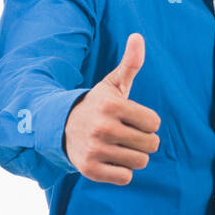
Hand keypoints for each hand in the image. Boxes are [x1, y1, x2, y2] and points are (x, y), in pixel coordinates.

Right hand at [63, 33, 160, 184]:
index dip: (147, 122)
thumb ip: (130, 63)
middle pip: (151, 144)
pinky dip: (122, 172)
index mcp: (112, 106)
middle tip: (126, 134)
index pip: (154, 123)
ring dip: (133, 156)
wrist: (60, 127)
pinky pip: (126, 178)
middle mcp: (103, 128)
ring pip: (140, 162)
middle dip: (143, 140)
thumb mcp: (112, 84)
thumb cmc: (96, 105)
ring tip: (118, 146)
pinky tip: (110, 159)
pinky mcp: (90, 170)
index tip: (132, 119)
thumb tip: (138, 36)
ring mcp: (95, 150)